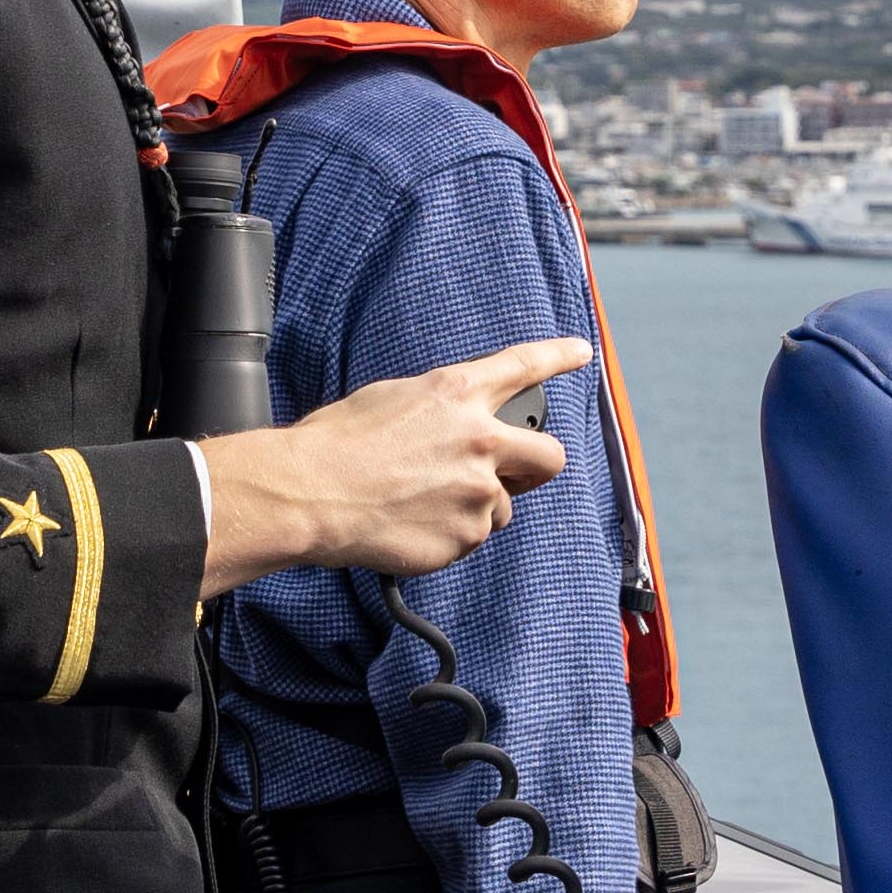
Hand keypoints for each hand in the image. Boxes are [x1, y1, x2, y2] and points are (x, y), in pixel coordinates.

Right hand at [199, 337, 584, 592]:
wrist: (311, 493)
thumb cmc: (336, 445)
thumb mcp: (390, 399)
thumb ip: (439, 411)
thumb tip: (453, 426)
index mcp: (457, 393)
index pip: (523, 365)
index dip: (558, 357)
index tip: (580, 353)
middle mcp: (480, 439)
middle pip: (550, 456)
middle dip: (537, 467)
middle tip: (512, 475)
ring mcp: (479, 491)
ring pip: (500, 507)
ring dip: (474, 508)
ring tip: (420, 505)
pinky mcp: (467, 535)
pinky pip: (471, 539)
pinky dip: (448, 537)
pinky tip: (410, 526)